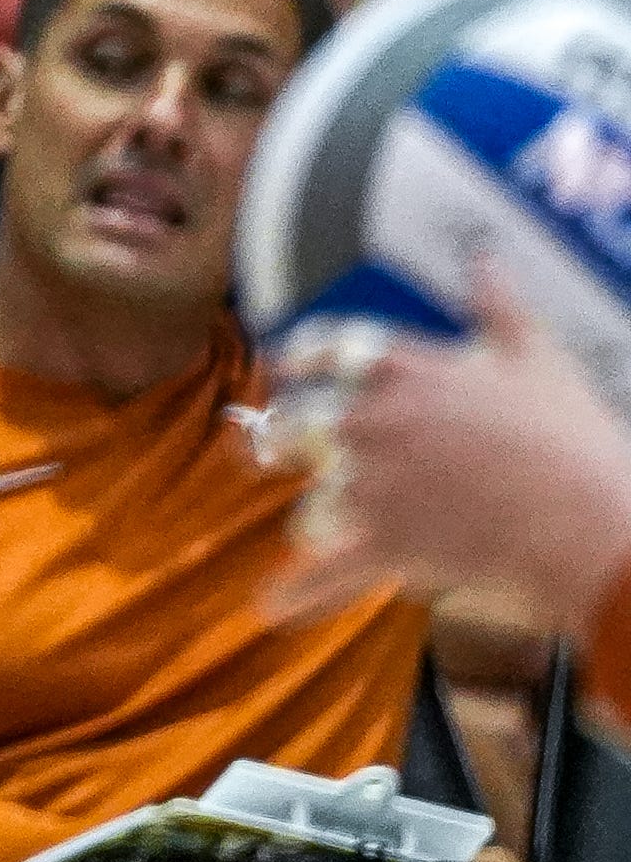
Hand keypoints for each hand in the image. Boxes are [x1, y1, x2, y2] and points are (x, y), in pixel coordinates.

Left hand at [269, 260, 630, 631]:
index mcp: (400, 369)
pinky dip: (297, 594)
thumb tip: (480, 254)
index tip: (282, 366)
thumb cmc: (570, 437)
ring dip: (316, 517)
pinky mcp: (384, 545)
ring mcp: (370, 486)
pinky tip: (268, 607)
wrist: (593, 523)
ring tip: (327, 528)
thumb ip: (497, 302)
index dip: (296, 359)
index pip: (321, 351)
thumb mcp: (536, 354)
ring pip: (309, 502)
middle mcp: (368, 422)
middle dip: (283, 439)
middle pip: (292, 426)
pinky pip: (326, 573)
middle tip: (280, 449)